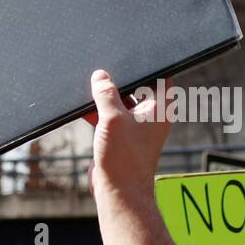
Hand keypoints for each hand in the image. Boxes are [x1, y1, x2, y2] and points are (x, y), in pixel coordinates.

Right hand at [81, 70, 190, 244]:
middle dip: (119, 79)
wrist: (118, 192)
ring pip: (120, 100)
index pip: (159, 75)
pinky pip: (109, 115)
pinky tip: (83, 106)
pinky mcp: (120, 134)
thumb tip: (100, 76)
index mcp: (160, 106)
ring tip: (91, 87)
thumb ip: (105, 93)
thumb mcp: (113, 118)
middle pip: (136, 85)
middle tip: (105, 69)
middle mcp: (151, 114)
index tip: (132, 52)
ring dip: (105, 96)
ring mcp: (136, 124)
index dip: (147, 63)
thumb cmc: (125, 158)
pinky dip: (98, 110)